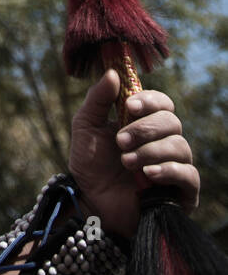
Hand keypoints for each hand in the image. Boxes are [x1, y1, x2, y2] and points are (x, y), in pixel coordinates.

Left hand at [67, 69, 199, 239]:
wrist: (90, 202)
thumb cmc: (90, 164)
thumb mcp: (86, 126)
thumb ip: (98, 99)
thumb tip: (113, 72)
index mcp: (145, 124)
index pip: (162, 103)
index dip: (150, 100)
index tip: (130, 104)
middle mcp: (164, 142)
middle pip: (172, 122)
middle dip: (145, 129)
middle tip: (120, 141)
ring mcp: (174, 167)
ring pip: (180, 146)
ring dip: (150, 150)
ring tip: (126, 161)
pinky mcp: (181, 193)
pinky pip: (189, 175)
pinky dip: (169, 170)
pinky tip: (148, 173)